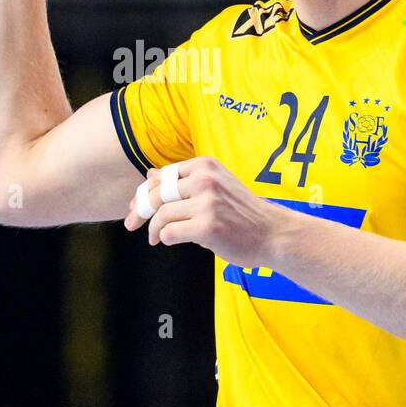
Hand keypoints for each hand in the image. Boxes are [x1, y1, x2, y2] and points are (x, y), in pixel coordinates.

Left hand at [123, 156, 281, 268]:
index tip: (134, 207)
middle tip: (132, 224)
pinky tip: (170, 241)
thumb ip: (183, 181)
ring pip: (162, 214)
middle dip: (139, 210)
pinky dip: (166, 238)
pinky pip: (170, 232)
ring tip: (156, 238)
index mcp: (205, 165)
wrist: (273, 233)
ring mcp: (207, 203)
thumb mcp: (214, 186)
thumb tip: (149, 174)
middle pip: (157, 194)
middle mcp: (205, 180)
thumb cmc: (242, 212)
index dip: (143, 192)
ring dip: (154, 229)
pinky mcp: (208, 226)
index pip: (162, 176)